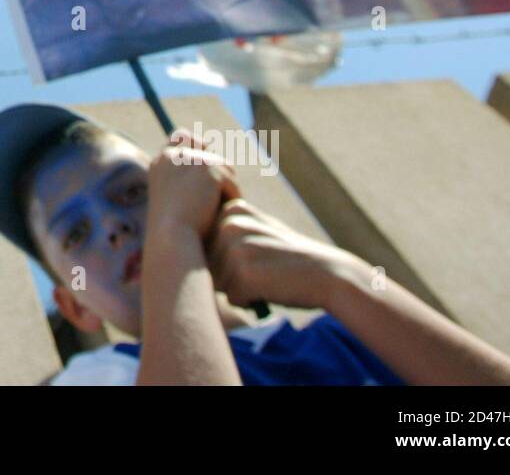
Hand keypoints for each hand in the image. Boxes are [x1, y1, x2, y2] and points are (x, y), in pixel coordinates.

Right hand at [144, 128, 240, 240]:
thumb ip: (187, 184)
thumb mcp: (174, 203)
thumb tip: (215, 168)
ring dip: (226, 187)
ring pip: (223, 167)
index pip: (181, 137)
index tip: (208, 159)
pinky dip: (232, 198)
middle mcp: (173, 155)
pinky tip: (224, 215)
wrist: (171, 238)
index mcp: (160, 163)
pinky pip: (231, 183)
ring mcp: (191, 159)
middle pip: (206, 149)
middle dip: (217, 168)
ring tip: (221, 210)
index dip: (195, 144)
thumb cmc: (172, 231)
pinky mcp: (210, 167)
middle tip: (225, 189)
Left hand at [205, 198, 369, 309]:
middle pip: (207, 264)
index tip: (257, 254)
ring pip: (217, 283)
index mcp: (231, 209)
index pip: (205, 246)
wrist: (327, 274)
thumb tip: (182, 242)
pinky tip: (270, 288)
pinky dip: (248, 300)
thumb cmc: (286, 258)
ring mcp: (237, 246)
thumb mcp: (256, 231)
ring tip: (267, 276)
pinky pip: (232, 297)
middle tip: (263, 268)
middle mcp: (231, 222)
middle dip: (230, 276)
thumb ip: (225, 230)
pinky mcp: (244, 272)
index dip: (228, 261)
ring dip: (239, 289)